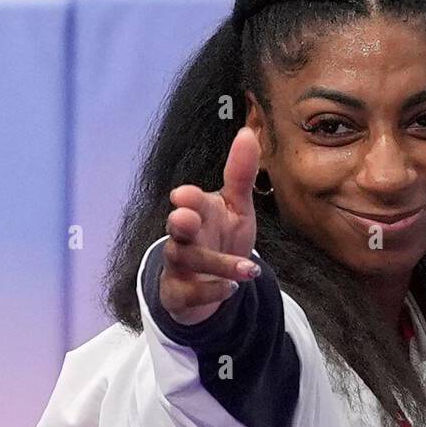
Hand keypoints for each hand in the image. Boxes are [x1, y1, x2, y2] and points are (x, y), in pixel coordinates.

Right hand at [160, 125, 262, 324]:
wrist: (209, 285)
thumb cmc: (220, 240)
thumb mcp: (236, 209)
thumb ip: (240, 175)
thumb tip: (249, 132)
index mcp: (198, 212)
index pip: (190, 202)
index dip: (187, 199)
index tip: (184, 195)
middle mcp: (184, 237)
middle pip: (176, 228)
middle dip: (180, 223)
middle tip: (185, 218)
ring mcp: (178, 265)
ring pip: (188, 260)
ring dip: (217, 263)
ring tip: (248, 268)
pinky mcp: (178, 293)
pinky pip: (188, 294)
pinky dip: (210, 292)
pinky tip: (231, 290)